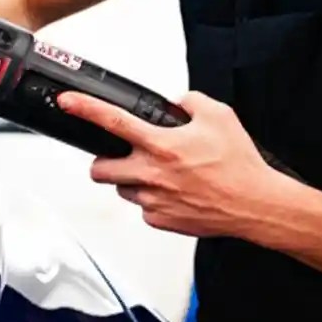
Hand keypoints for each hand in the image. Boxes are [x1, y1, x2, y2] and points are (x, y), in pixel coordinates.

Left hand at [57, 90, 290, 238]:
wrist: (255, 204)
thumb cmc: (239, 165)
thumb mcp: (219, 117)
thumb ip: (190, 103)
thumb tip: (176, 104)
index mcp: (161, 144)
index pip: (112, 121)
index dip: (84, 109)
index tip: (67, 102)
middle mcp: (151, 173)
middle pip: (99, 168)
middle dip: (103, 162)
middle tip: (120, 157)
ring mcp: (152, 199)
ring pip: (121, 189)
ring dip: (131, 180)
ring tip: (160, 175)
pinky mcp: (158, 219)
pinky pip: (142, 207)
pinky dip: (151, 200)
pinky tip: (174, 193)